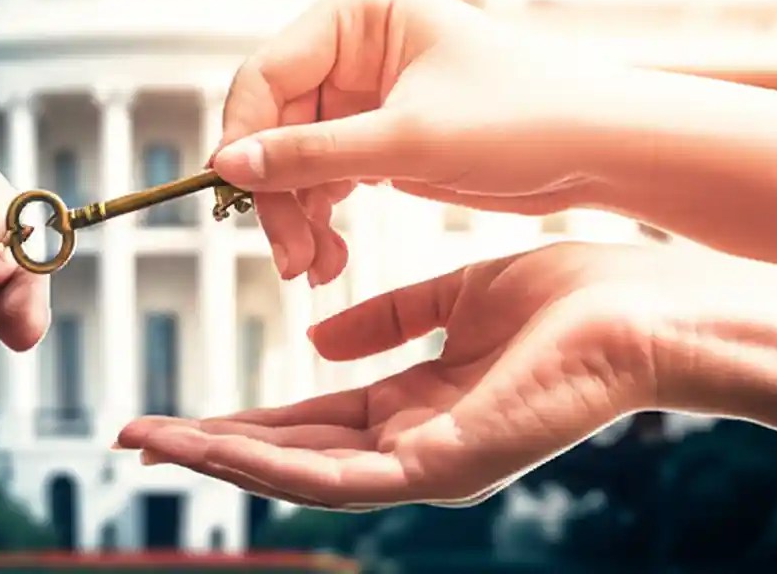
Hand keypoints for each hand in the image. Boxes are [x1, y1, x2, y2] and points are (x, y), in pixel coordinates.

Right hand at [115, 242, 774, 510]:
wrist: (642, 308)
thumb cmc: (565, 300)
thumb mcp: (448, 301)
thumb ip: (386, 320)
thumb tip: (318, 336)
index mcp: (412, 411)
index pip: (306, 425)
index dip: (238, 420)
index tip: (181, 410)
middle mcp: (410, 448)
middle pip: (289, 457)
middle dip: (208, 449)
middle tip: (135, 439)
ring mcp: (425, 465)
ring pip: (300, 475)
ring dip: (218, 461)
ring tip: (149, 445)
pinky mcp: (442, 467)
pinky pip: (341, 473)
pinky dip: (271, 462)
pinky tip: (216, 447)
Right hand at [209, 0, 630, 284]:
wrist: (599, 149)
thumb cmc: (524, 120)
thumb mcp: (407, 141)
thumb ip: (310, 155)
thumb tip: (229, 165)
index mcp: (361, 10)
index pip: (267, 73)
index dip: (243, 136)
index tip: (233, 194)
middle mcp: (356, 40)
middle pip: (276, 121)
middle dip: (277, 191)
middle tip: (286, 256)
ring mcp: (365, 86)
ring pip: (295, 154)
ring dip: (297, 212)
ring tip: (312, 266)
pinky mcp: (379, 127)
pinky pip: (324, 171)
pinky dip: (320, 214)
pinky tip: (329, 252)